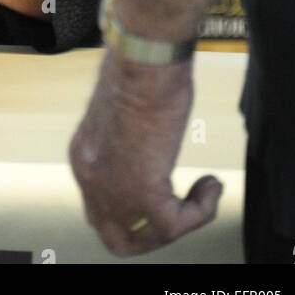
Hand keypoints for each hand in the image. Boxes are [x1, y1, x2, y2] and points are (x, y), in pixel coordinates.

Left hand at [68, 49, 222, 255]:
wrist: (146, 56)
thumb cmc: (141, 68)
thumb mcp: (124, 115)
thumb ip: (128, 143)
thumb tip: (150, 154)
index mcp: (84, 155)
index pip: (101, 209)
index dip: (135, 211)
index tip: (168, 193)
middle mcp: (90, 177)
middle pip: (116, 237)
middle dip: (153, 233)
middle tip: (183, 208)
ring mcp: (112, 188)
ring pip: (145, 238)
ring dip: (181, 222)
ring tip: (203, 191)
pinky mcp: (141, 191)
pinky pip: (175, 226)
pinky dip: (201, 211)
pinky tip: (210, 185)